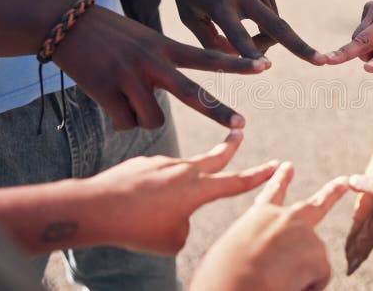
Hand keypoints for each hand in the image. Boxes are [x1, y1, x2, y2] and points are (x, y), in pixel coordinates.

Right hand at [52, 6, 265, 129]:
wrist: (64, 24)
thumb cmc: (108, 34)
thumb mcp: (144, 38)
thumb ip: (164, 61)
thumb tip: (170, 99)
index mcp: (165, 46)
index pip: (209, 56)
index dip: (238, 63)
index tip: (266, 66)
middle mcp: (153, 61)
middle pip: (193, 93)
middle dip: (219, 112)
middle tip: (243, 125)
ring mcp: (130, 76)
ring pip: (154, 119)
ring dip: (144, 119)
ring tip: (128, 101)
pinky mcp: (107, 89)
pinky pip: (126, 123)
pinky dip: (120, 121)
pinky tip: (110, 104)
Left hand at [84, 130, 278, 253]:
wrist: (97, 207)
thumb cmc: (137, 228)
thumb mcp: (171, 240)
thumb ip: (185, 226)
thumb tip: (178, 215)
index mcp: (198, 189)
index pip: (236, 182)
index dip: (259, 175)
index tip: (276, 165)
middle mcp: (184, 170)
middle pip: (216, 156)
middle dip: (231, 145)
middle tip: (240, 132)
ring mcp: (162, 163)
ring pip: (181, 172)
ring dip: (181, 184)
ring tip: (159, 209)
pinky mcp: (142, 163)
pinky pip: (156, 177)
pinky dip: (154, 190)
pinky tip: (137, 204)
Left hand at [162, 0, 324, 64]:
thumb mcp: (188, 14)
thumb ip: (210, 41)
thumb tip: (235, 60)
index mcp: (219, 3)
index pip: (238, 34)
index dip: (250, 53)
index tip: (265, 67)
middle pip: (278, 27)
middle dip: (300, 46)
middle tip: (321, 61)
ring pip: (274, 26)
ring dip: (265, 42)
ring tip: (248, 44)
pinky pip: (270, 14)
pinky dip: (263, 26)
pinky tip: (246, 21)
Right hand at [191, 163, 347, 290]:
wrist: (234, 283)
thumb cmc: (223, 275)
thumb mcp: (232, 251)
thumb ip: (256, 245)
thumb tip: (270, 261)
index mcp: (259, 217)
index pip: (272, 194)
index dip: (280, 179)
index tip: (288, 166)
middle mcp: (286, 219)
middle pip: (315, 204)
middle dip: (331, 192)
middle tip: (344, 182)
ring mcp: (305, 233)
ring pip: (313, 261)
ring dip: (302, 275)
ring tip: (277, 280)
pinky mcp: (319, 253)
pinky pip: (319, 278)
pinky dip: (307, 288)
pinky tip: (286, 285)